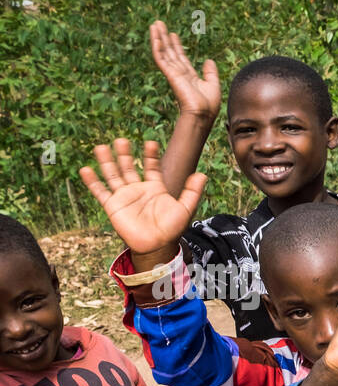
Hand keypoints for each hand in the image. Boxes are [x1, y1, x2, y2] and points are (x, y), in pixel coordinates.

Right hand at [80, 139, 205, 259]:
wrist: (157, 246)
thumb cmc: (172, 229)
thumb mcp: (185, 208)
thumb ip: (192, 192)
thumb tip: (203, 175)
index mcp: (154, 188)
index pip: (151, 167)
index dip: (150, 155)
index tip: (150, 143)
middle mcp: (137, 189)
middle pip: (129, 167)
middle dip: (125, 154)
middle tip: (121, 140)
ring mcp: (124, 197)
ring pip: (113, 175)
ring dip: (107, 161)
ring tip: (101, 147)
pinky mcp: (113, 206)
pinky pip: (100, 192)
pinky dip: (92, 182)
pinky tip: (86, 169)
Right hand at [150, 21, 219, 120]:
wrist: (202, 114)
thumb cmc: (209, 105)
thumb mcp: (213, 85)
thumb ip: (211, 72)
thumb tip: (209, 60)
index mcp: (189, 76)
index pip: (181, 57)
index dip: (177, 45)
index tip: (173, 34)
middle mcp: (180, 73)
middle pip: (170, 52)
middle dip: (165, 38)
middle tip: (159, 24)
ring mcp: (173, 73)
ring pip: (164, 52)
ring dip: (158, 38)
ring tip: (155, 25)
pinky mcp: (170, 74)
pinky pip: (161, 58)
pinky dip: (157, 47)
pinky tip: (154, 37)